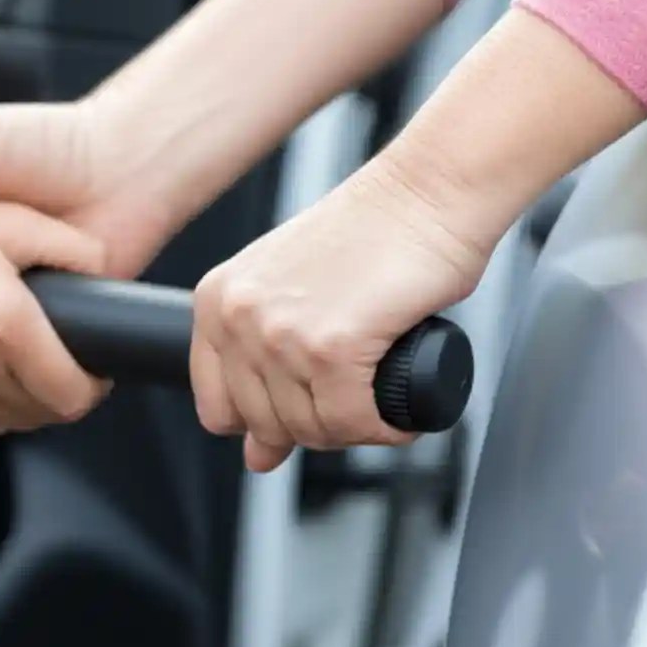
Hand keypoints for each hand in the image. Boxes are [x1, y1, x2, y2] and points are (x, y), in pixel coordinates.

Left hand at [191, 172, 487, 472]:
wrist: (429, 190)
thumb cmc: (375, 232)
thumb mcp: (296, 293)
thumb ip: (265, 364)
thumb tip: (257, 456)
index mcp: (217, 300)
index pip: (218, 408)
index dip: (265, 422)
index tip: (302, 411)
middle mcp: (238, 316)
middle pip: (268, 426)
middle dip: (320, 425)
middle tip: (358, 398)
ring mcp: (280, 333)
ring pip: (313, 430)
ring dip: (357, 428)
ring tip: (382, 397)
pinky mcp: (331, 347)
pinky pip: (355, 423)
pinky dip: (387, 428)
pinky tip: (401, 411)